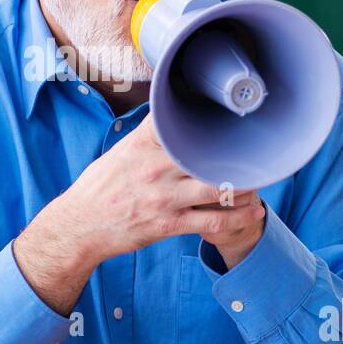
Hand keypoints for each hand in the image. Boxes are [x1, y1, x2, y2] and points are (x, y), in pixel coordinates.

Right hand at [65, 114, 263, 269]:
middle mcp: (156, 168)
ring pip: (218, 189)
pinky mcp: (168, 224)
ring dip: (245, 186)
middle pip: (210, 157)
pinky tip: (253, 212)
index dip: (212, 120)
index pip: (182, 124)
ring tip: (261, 181)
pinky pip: (212, 221)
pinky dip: (237, 217)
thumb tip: (167, 118)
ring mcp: (164, 197)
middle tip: (259, 153)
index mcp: (144, 145)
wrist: (80, 225)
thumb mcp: (119, 152)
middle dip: (238, 156)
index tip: (234, 118)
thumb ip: (148, 138)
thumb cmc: (99, 188)